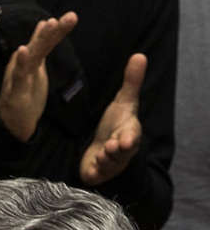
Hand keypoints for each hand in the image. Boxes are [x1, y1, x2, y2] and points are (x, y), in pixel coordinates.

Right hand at [0, 12, 77, 141]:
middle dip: (52, 31)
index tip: (71, 17)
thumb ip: (40, 46)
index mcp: (31, 58)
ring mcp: (18, 73)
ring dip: (39, 40)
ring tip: (48, 26)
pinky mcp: (15, 88)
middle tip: (65, 18)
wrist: (11, 119)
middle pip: (40, 44)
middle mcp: (23, 62)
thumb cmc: (25, 92)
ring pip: (30, 54)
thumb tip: (45, 24)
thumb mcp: (36, 66)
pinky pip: (18, 73)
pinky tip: (22, 50)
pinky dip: (20, 61)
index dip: (58, 30)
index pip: (47, 41)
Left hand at [82, 53, 145, 186]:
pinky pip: (94, 174)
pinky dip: (93, 172)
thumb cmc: (114, 124)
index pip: (131, 136)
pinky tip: (89, 170)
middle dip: (117, 150)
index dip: (129, 138)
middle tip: (111, 146)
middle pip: (121, 152)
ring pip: (108, 164)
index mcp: (128, 133)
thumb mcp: (123, 102)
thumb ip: (131, 81)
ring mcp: (109, 163)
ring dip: (105, 160)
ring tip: (101, 154)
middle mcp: (121, 151)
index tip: (125, 139)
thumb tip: (140, 55)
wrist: (100, 148)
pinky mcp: (95, 172)